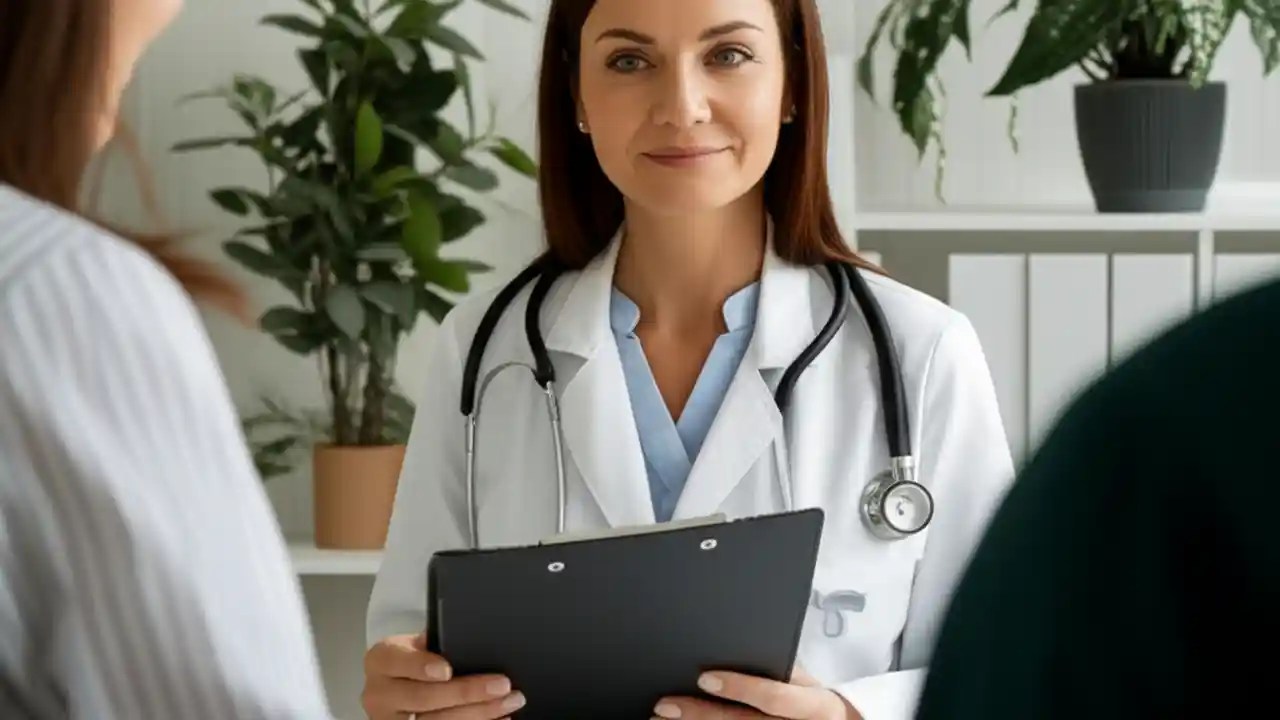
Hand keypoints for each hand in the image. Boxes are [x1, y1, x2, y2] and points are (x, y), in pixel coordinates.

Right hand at [361, 632, 525, 718]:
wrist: (397, 682)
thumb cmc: (416, 658)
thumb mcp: (419, 643)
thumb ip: (439, 643)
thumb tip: (478, 644)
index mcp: (380, 661)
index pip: (396, 661)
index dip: (421, 666)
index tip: (447, 670)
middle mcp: (379, 695)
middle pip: (422, 698)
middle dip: (466, 693)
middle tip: (501, 685)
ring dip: (478, 714)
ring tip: (508, 703)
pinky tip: (498, 719)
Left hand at [652, 666, 861, 719]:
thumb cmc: (813, 700)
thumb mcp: (806, 681)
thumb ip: (776, 669)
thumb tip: (734, 642)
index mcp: (814, 706)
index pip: (775, 698)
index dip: (740, 687)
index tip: (705, 677)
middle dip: (700, 714)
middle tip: (665, 705)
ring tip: (661, 719)